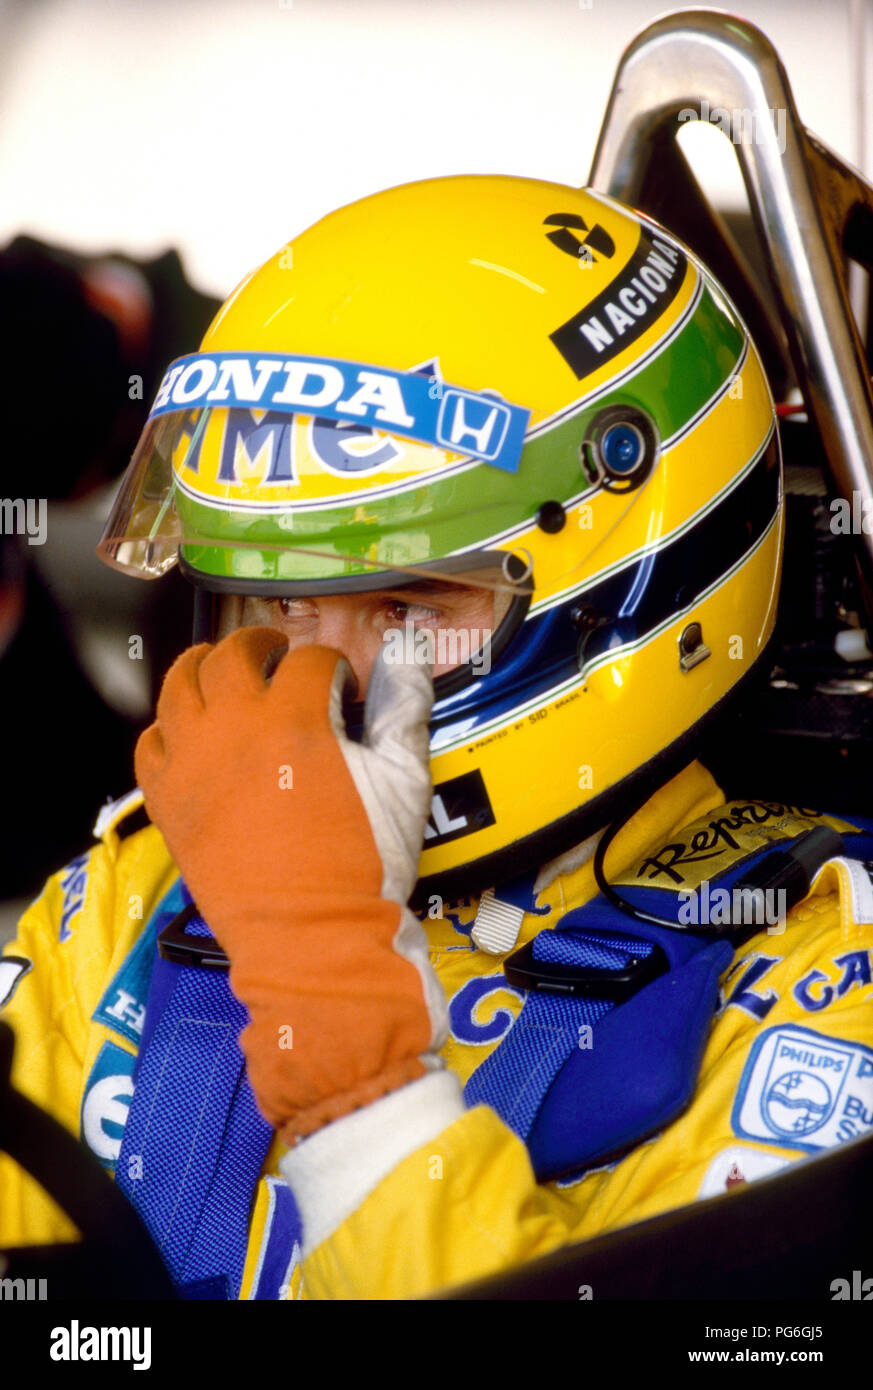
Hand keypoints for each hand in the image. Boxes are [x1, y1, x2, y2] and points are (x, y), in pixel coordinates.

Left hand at [135, 627, 446, 1140]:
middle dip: (263, 646)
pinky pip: (150, 741)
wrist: (313, 939)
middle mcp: (234, 729)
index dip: (333, 668)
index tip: (342, 688)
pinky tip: (188, 730)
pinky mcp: (169, 800)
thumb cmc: (360, 867)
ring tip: (221, 669)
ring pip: (180, 683)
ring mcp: (193, 763)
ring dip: (204, 666)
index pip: (310, 660)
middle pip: (235, 654)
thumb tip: (403, 661)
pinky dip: (169, 726)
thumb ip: (402, 710)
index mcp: (294, 720)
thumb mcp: (403, 782)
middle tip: (278, 656)